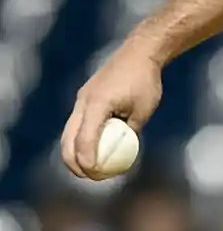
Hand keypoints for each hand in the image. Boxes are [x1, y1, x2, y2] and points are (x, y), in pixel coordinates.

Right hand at [61, 40, 163, 179]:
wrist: (139, 53)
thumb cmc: (146, 81)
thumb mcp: (143, 110)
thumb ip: (131, 131)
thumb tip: (125, 154)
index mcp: (98, 104)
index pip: (85, 138)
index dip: (87, 159)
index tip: (93, 174)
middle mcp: (84, 102)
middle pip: (68, 139)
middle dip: (74, 161)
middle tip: (89, 177)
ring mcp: (82, 99)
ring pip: (69, 133)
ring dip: (74, 152)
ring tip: (89, 169)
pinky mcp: (85, 98)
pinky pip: (77, 124)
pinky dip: (81, 139)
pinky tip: (93, 150)